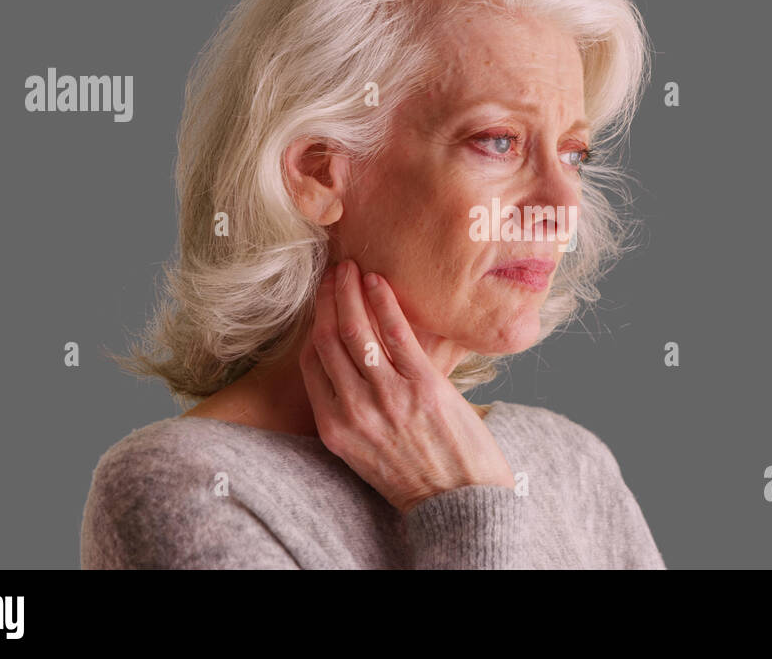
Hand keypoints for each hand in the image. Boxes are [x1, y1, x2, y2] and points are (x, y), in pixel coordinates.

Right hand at [298, 258, 515, 514]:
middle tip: (332, 273)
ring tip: (351, 268)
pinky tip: (377, 283)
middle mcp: (355, 411)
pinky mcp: (423, 386)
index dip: (315, 325)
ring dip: (351, 293)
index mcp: (336, 429)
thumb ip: (353, 413)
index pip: (312, 364)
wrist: (460, 502)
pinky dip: (384, 303)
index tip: (321, 302)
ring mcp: (388, 397)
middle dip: (329, 300)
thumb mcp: (367, 453)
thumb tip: (353, 370)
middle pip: (329, 341)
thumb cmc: (418, 477)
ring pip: (357, 332)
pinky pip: (396, 334)